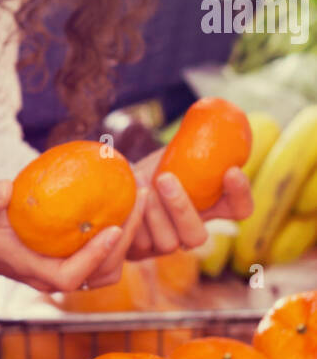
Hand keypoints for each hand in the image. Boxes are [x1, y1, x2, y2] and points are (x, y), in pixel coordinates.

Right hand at [0, 180, 149, 294]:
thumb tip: (4, 189)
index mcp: (33, 270)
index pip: (70, 276)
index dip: (94, 257)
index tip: (113, 227)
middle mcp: (54, 277)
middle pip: (101, 273)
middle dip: (126, 240)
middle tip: (139, 198)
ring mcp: (65, 270)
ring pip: (108, 268)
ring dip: (130, 238)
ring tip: (139, 198)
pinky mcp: (73, 260)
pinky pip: (105, 255)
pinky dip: (120, 235)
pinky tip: (127, 201)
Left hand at [125, 150, 253, 259]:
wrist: (118, 185)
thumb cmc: (153, 166)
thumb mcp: (175, 154)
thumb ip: (193, 143)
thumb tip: (209, 108)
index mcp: (211, 207)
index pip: (240, 209)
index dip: (240, 195)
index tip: (231, 170)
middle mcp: (192, 230)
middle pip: (199, 236)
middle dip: (181, 208)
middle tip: (164, 177)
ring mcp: (168, 244)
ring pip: (168, 242)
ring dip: (152, 213)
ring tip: (139, 187)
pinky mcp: (142, 250)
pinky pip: (140, 244)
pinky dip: (132, 220)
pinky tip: (126, 202)